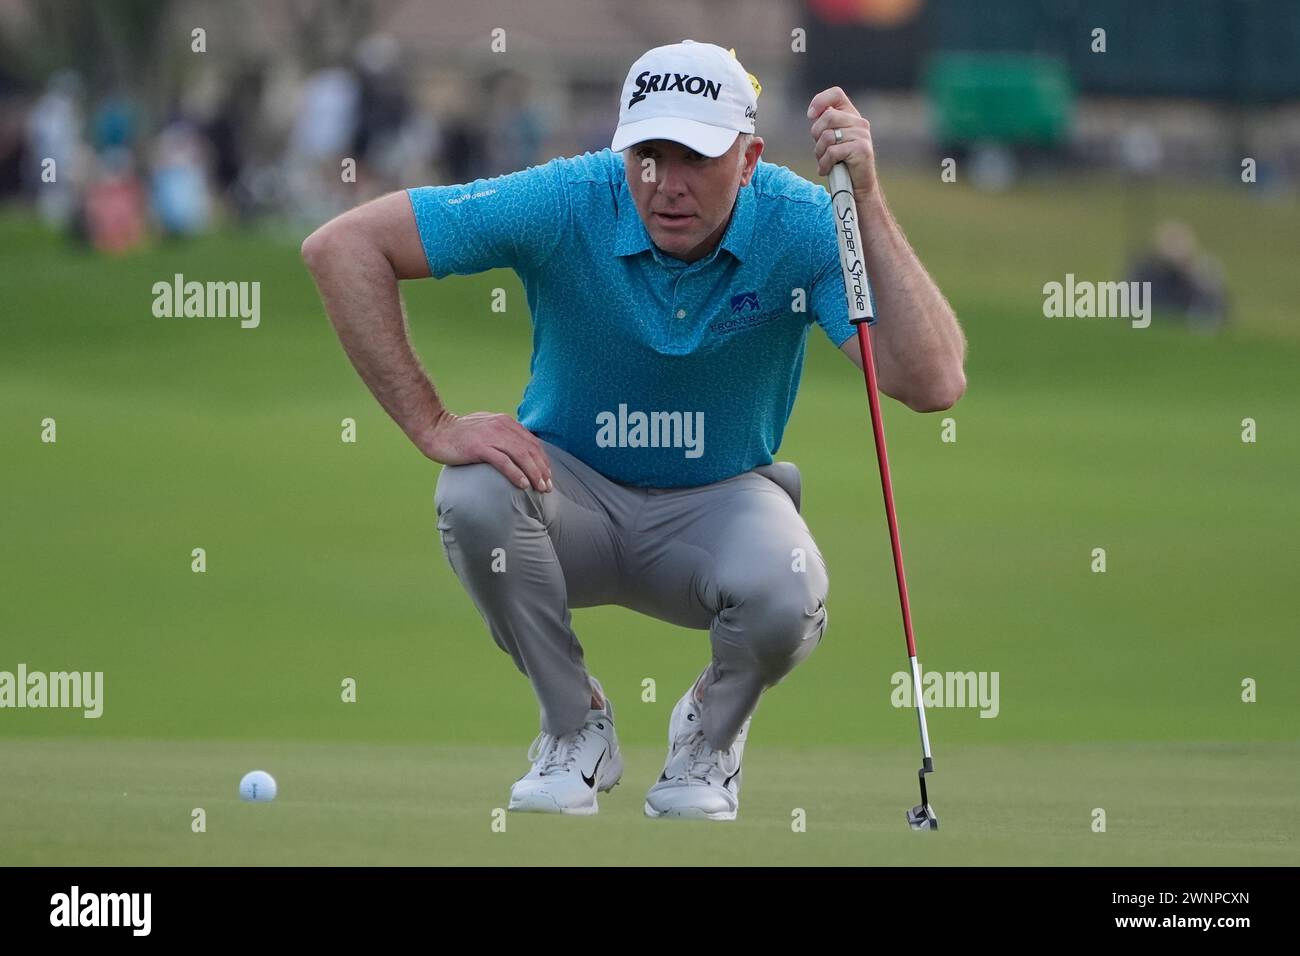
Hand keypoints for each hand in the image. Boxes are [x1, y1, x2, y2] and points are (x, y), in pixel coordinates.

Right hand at [421, 410, 552, 491]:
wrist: (434, 429)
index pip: (532, 442)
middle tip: (548, 487)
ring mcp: (491, 437)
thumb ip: (502, 435)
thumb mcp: (486, 428)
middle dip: (542, 470)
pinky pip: (504, 462)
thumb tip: (517, 451)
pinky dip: (516, 474)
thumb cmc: (459, 434)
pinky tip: (524, 485)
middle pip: (530, 450)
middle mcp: (501, 427)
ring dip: (534, 473)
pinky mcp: (479, 448)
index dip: (543, 460)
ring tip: (540, 488)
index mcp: (505, 422)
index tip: (548, 476)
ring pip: (521, 456)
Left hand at [807, 87, 877, 199]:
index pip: (836, 94)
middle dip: (816, 135)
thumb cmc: (841, 163)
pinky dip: (824, 164)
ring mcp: (862, 135)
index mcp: (851, 116)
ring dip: (820, 153)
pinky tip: (826, 170)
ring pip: (828, 136)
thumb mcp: (831, 141)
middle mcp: (859, 122)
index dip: (820, 101)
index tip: (810, 115)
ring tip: (824, 162)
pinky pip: (833, 152)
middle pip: (828, 117)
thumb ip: (824, 126)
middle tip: (819, 150)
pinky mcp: (861, 149)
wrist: (857, 186)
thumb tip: (812, 114)